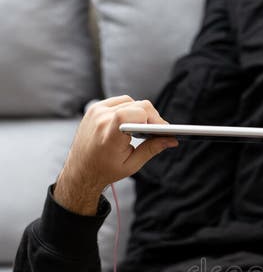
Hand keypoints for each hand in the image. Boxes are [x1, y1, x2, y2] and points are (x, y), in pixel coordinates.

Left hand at [54, 96, 177, 214]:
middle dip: (152, 117)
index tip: (163, 130)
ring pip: (130, 102)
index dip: (154, 119)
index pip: (136, 114)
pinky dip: (129, 109)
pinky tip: (132, 122)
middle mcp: (102, 120)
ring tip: (145, 127)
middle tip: (158, 131)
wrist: (80, 170)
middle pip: (138, 106)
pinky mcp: (95, 108)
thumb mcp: (132, 164)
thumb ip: (152, 149)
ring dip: (140, 112)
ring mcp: (96, 111)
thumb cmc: (105, 170)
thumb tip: (172, 140)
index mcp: (110, 136)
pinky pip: (119, 102)